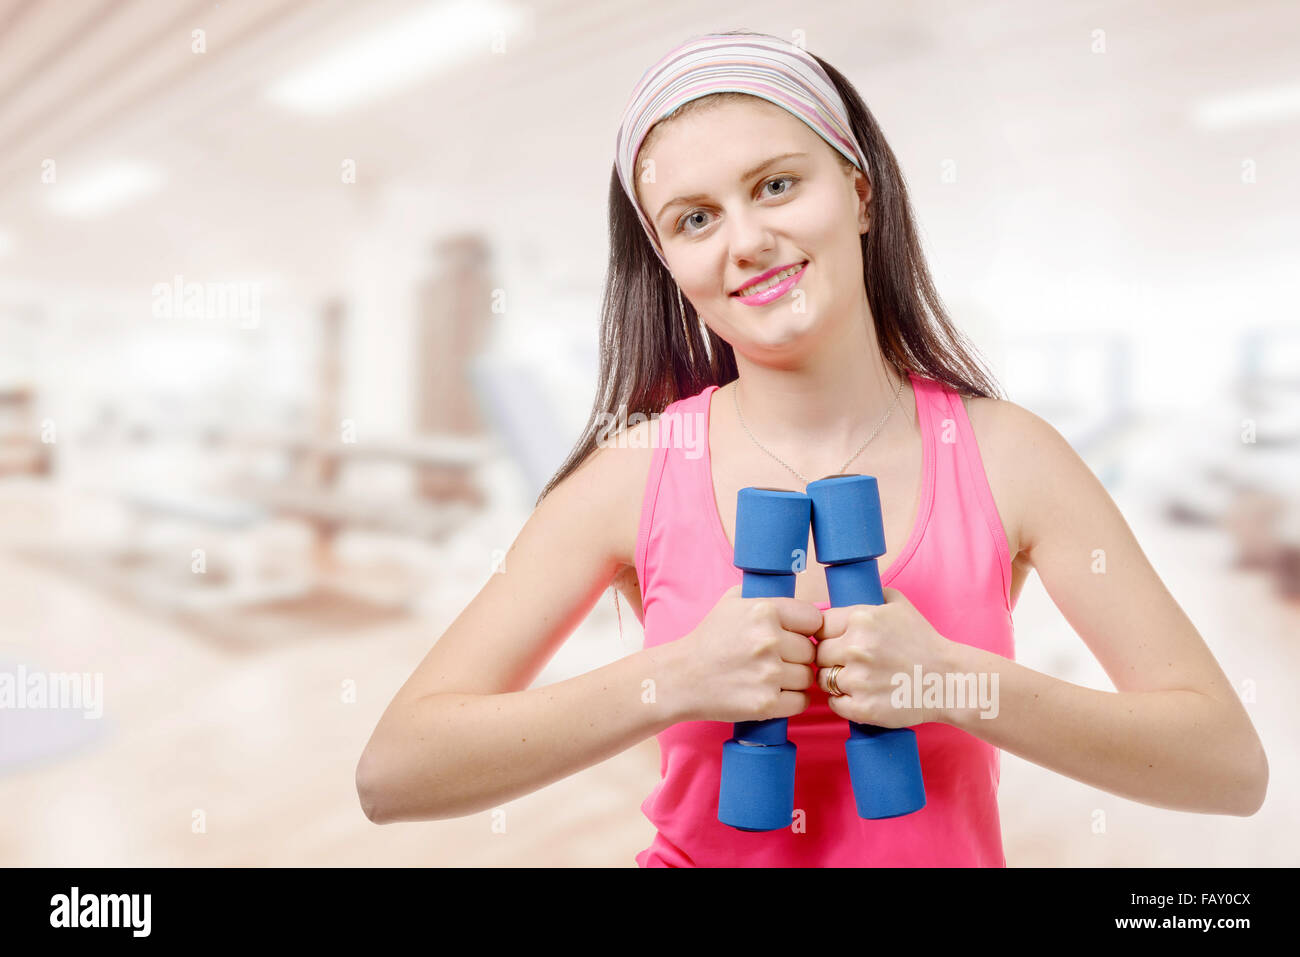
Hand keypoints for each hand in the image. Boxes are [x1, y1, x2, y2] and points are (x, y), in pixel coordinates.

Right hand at [670, 584, 821, 723]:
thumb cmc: (709, 639)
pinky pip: (801, 701)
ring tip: (769, 676)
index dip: (805, 629)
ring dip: (794, 679)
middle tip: (774, 659)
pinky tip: (773, 693)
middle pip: (811, 651)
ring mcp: (768, 674)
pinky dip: (791, 700)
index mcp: (763, 610)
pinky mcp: (765, 703)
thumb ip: (766, 594)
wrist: (681, 677)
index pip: (814, 620)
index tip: (793, 635)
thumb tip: (796, 593)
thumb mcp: (732, 601)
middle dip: (796, 656)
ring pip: (807, 677)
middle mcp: (768, 640)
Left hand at [813, 587, 953, 727]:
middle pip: (818, 653)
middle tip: (847, 662)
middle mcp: (856, 648)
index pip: (819, 626)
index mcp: (861, 619)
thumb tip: (852, 589)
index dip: (827, 634)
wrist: (948, 680)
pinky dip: (842, 701)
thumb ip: (873, 594)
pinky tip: (859, 695)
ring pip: (823, 679)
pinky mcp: (862, 708)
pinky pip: (833, 703)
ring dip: (834, 680)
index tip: (836, 641)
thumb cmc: (924, 642)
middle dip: (830, 657)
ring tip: (856, 678)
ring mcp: (858, 680)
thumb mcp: (900, 606)